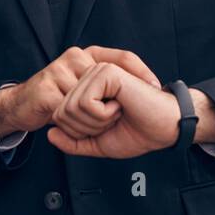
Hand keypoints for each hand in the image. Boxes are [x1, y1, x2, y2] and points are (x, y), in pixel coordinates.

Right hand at [0, 45, 160, 138]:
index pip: (124, 56)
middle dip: (114, 107)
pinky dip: (78, 126)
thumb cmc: (56, 99)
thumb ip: (107, 83)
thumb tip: (144, 87)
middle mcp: (75, 57)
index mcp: (88, 55)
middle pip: (109, 82)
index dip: (143, 72)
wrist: (20, 107)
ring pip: (92, 101)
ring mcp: (59, 70)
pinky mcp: (47, 88)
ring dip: (94, 121)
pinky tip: (73, 129)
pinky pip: (73, 112)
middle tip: (111, 121)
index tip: (156, 88)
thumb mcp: (86, 87)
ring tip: (88, 128)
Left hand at [46, 63, 181, 158]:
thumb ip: (73, 141)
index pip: (60, 116)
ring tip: (117, 112)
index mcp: (86, 91)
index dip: (80, 132)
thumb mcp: (98, 143)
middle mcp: (88, 77)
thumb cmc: (137, 132)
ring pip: (71, 108)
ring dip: (97, 121)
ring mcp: (96, 71)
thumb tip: (49, 133)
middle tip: (112, 120)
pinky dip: (103, 114)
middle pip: (62, 113)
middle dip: (87, 128)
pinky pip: (85, 103)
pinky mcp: (106, 72)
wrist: (164, 128)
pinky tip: (120, 106)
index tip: (105, 127)